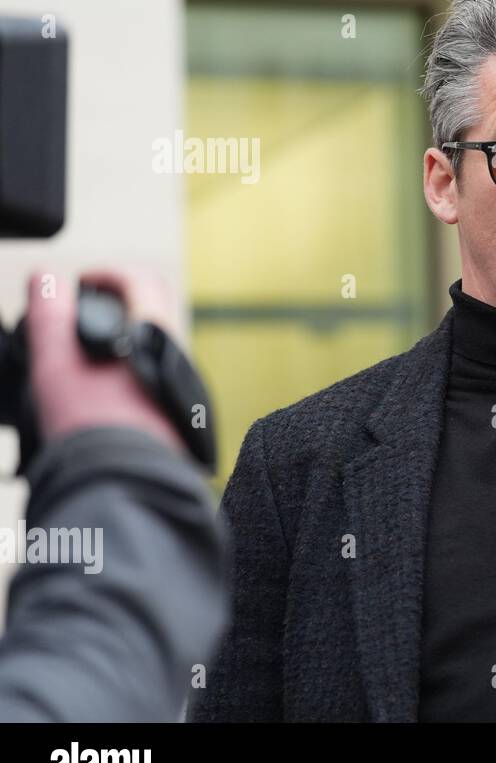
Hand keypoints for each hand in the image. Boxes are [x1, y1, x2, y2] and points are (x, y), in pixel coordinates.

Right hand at [26, 267, 185, 451]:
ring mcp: (181, 387)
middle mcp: (177, 357)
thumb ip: (51, 318)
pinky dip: (127, 370)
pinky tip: (101, 391)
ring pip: (152, 347)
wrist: (124, 488)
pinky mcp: (178, 414)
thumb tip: (46, 278)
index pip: (141, 281)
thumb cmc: (93, 428)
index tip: (79, 285)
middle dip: (113, 306)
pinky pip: (154, 377)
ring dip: (119, 341)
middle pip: (151, 312)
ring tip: (82, 358)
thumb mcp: (58, 365)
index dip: (107, 274)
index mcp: (156, 335)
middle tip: (77, 318)